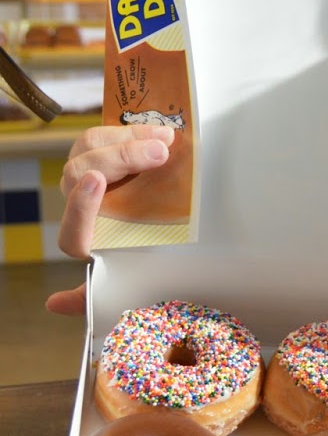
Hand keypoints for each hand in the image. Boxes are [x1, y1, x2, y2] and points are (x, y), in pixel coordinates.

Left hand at [44, 125, 173, 315]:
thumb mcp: (122, 281)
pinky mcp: (102, 153)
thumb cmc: (139, 254)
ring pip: (88, 148)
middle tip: (158, 153)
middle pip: (80, 175)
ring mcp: (88, 173)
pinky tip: (161, 132)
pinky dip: (133, 130)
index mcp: (84, 239)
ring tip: (165, 139)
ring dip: (127, 139)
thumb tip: (54, 304)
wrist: (155, 223)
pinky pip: (104, 135)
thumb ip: (92, 295)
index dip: (80, 206)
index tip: (98, 182)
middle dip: (119, 160)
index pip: (73, 228)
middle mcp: (80, 203)